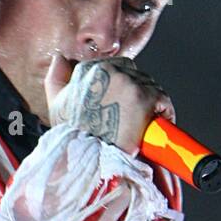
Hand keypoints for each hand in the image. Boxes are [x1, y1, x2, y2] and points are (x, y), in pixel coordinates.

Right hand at [44, 53, 174, 156]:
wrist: (88, 162)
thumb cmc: (73, 139)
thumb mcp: (57, 106)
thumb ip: (56, 79)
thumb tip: (60, 58)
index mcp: (86, 70)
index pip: (115, 67)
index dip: (121, 88)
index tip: (121, 107)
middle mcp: (106, 70)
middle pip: (134, 73)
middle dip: (137, 93)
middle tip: (133, 118)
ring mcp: (126, 82)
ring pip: (150, 85)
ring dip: (151, 104)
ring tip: (143, 124)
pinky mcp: (143, 97)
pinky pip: (162, 99)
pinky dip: (163, 113)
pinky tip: (153, 127)